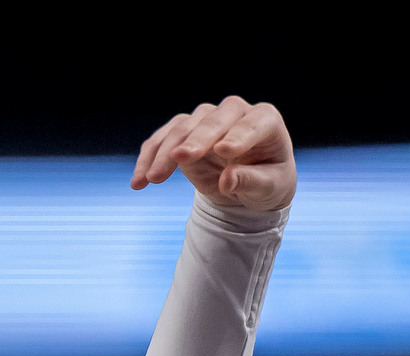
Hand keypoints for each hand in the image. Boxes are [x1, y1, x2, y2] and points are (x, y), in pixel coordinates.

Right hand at [131, 96, 295, 213]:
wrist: (253, 183)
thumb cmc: (269, 181)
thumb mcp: (269, 188)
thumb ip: (251, 182)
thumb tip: (227, 180)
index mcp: (265, 120)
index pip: (251, 124)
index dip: (237, 136)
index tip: (223, 151)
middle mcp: (234, 112)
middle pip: (212, 120)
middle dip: (195, 139)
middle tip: (181, 158)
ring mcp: (207, 119)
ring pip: (183, 128)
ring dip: (165, 152)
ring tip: (152, 178)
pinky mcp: (185, 132)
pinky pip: (163, 140)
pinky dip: (150, 158)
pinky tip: (139, 180)